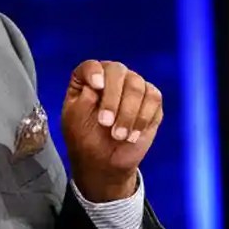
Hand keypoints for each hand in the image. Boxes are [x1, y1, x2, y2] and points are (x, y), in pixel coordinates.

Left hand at [62, 60, 163, 201]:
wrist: (104, 162)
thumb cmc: (85, 138)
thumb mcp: (75, 120)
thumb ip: (83, 99)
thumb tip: (98, 83)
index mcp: (88, 78)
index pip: (91, 66)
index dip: (94, 73)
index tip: (96, 87)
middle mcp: (112, 77)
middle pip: (117, 71)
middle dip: (112, 99)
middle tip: (106, 123)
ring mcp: (133, 86)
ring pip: (137, 86)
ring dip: (128, 113)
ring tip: (118, 136)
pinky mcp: (151, 100)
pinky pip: (153, 98)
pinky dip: (143, 117)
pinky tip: (132, 135)